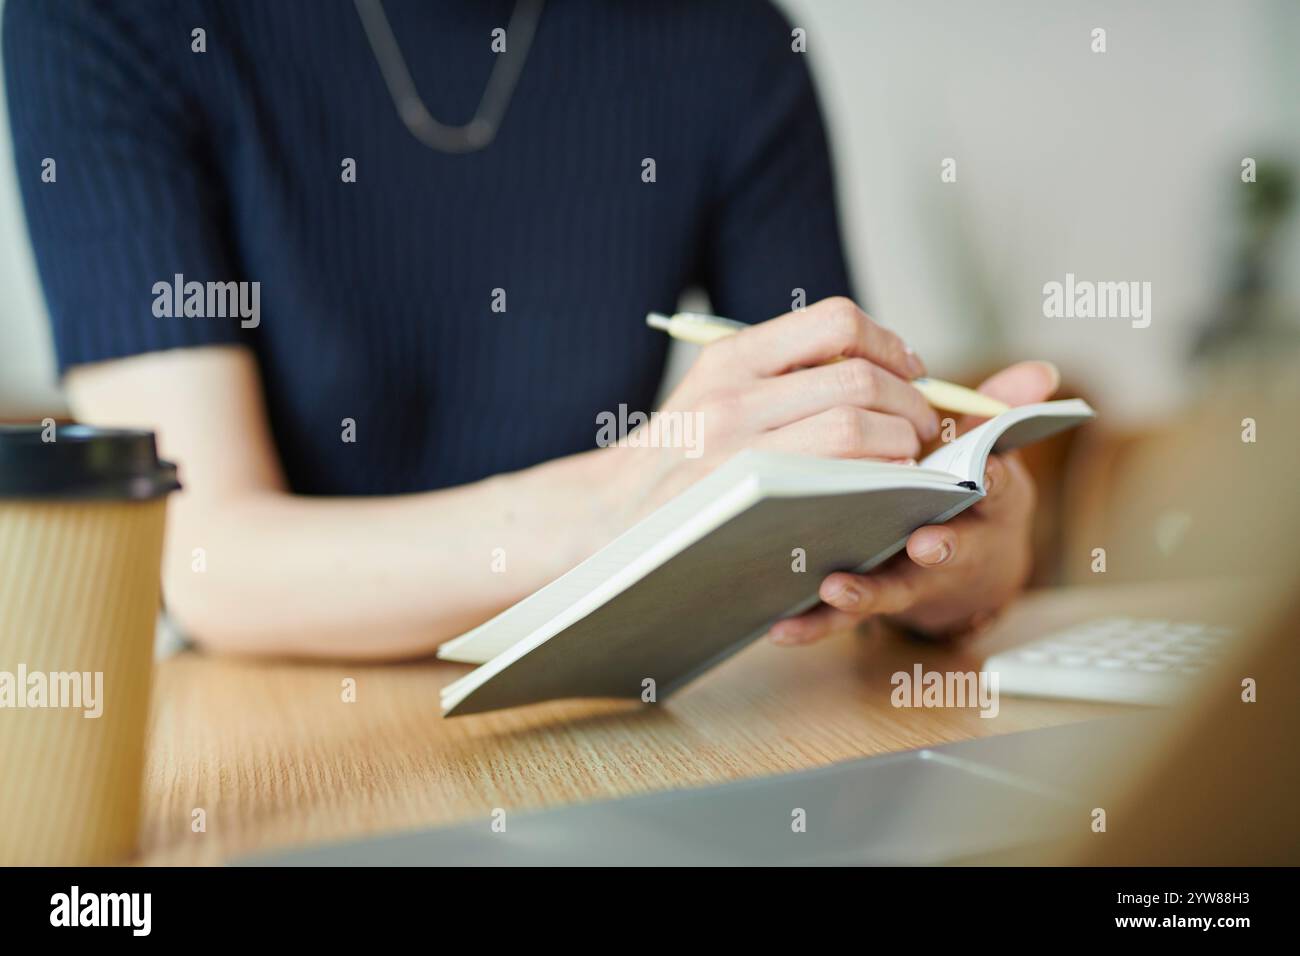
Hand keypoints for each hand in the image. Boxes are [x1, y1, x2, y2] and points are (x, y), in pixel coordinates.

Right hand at [597, 297, 939, 527]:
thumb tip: (883, 366)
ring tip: (908, 460)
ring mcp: (735, 454)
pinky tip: (884, 493)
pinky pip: (836, 484)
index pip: (834, 321)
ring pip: (852, 428)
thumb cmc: (680, 457)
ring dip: (901, 445)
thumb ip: (780, 373)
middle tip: (924, 427)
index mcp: (730, 356)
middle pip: (857, 378)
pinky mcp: (744, 505)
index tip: (912, 370)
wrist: (609, 515)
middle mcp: (731, 397)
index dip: (891, 344)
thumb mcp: (712, 391)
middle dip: (911, 404)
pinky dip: (879, 484)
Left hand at [767, 360, 1059, 644]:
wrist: (969, 572)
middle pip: (950, 549)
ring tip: (836, 587)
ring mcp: (909, 577)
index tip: (988, 470)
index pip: (996, 490)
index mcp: (984, 505)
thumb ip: (1003, 413)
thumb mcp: (991, 453)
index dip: (994, 481)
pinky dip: (814, 624)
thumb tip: (1040, 372)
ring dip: (866, 593)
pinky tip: (782, 628)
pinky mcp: (870, 598)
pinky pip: (840, 618)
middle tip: (925, 542)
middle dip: (942, 547)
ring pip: (890, 590)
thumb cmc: (964, 493)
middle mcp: (951, 547)